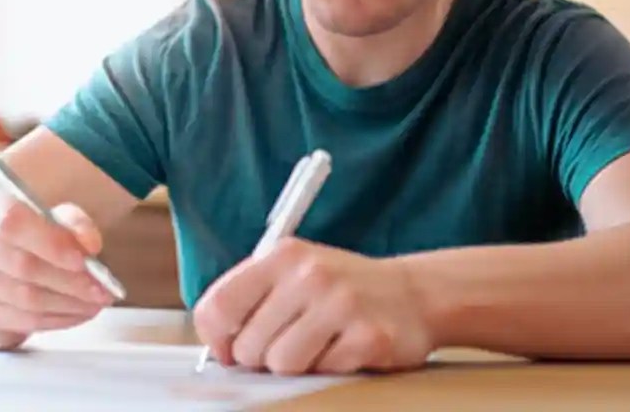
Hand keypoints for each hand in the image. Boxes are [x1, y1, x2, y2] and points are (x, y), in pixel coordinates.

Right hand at [0, 183, 115, 348]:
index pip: (12, 221)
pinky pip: (21, 320)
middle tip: (103, 289)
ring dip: (69, 303)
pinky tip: (78, 312)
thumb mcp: (53, 214)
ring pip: (23, 297)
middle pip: (21, 264)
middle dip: (70, 280)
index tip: (83, 259)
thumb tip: (90, 245)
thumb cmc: (30, 230)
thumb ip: (73, 222)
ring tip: (98, 301)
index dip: (50, 242)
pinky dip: (57, 319)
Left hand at [193, 238, 433, 374]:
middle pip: (248, 346)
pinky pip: (323, 373)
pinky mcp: (368, 336)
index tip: (228, 349)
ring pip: (282, 365)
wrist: (413, 293)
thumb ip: (252, 298)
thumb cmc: (341, 288)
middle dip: (261, 357)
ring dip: (297, 365)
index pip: (219, 306)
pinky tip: (344, 347)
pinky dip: (330, 368)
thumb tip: (217, 346)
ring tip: (318, 345)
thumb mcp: (293, 273)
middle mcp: (309, 274)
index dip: (216, 340)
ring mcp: (341, 304)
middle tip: (288, 343)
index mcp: (282, 255)